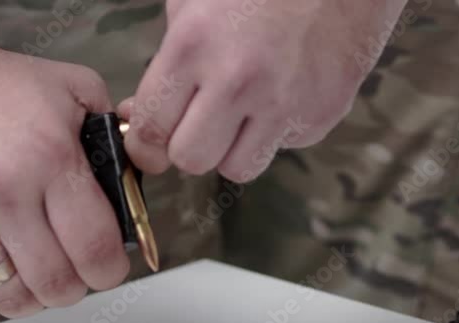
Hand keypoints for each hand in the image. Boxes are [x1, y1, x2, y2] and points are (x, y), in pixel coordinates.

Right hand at [0, 41, 129, 322]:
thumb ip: (114, 128)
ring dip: (28, 301)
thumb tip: (145, 167)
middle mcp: (4, 194)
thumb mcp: (70, 87)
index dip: (110, 269)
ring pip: (9, 300)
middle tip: (69, 270)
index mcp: (49, 159)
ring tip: (29, 278)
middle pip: (56, 284)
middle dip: (73, 287)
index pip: (96, 248)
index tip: (107, 266)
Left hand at [123, 0, 406, 181]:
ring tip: (243, 112)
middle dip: (189, 145)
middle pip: (191, 161)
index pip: (151, 128)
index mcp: (193, 44)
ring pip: (238, 169)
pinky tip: (285, 89)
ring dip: (233, 148)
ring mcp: (285, 102)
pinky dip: (277, 129)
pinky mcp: (322, 115)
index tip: (150, 144)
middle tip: (199, 121)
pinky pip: (283, 147)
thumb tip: (136, 115)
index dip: (145, 143)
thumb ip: (165, 64)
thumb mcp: (196, 2)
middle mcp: (238, 80)